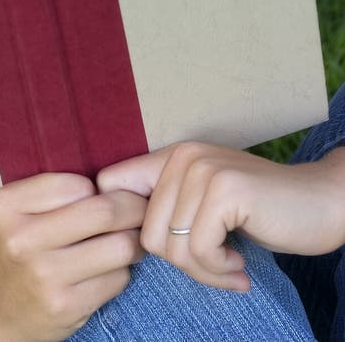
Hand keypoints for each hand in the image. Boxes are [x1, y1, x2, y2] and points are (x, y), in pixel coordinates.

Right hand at [0, 172, 145, 341]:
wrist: (0, 310)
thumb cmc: (19, 248)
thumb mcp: (17, 209)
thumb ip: (54, 190)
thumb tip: (118, 183)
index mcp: (7, 206)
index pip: (77, 184)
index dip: (97, 188)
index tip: (100, 195)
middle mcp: (21, 240)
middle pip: (104, 212)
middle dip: (133, 207)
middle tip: (140, 208)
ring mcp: (43, 276)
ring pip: (120, 247)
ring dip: (134, 240)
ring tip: (130, 237)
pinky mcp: (65, 306)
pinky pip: (118, 278)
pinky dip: (122, 270)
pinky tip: (110, 268)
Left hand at [97, 143, 344, 291]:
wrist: (319, 204)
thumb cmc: (258, 211)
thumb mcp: (203, 203)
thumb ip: (166, 208)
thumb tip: (115, 236)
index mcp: (170, 157)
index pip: (109, 185)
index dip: (120, 225)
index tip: (161, 248)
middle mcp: (182, 156)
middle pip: (143, 234)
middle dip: (180, 264)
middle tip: (215, 266)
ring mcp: (203, 170)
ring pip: (170, 247)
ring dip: (203, 272)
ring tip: (229, 266)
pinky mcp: (225, 191)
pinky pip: (199, 251)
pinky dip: (219, 271)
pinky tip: (239, 266)